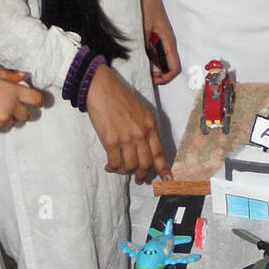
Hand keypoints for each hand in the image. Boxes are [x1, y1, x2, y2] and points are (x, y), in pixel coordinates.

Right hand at [0, 66, 41, 134]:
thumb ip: (10, 76)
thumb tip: (24, 76)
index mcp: (12, 91)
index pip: (37, 99)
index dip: (38, 99)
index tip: (35, 100)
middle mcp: (9, 107)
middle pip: (28, 114)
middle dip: (22, 109)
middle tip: (11, 102)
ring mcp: (1, 120)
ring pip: (15, 122)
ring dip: (10, 116)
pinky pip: (2, 127)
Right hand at [84, 64, 169, 182]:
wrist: (102, 88)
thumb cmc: (120, 98)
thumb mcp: (141, 112)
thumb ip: (145, 129)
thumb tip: (145, 148)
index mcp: (150, 126)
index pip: (159, 152)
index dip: (163, 168)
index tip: (167, 179)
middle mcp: (141, 133)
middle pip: (146, 163)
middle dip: (142, 175)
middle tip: (138, 179)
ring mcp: (127, 138)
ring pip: (130, 166)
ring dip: (124, 171)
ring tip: (119, 169)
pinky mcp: (111, 141)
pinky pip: (115, 162)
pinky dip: (112, 168)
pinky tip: (109, 166)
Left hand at [135, 0, 180, 84]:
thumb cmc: (145, 3)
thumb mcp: (142, 26)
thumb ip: (142, 45)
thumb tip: (139, 63)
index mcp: (167, 40)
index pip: (174, 68)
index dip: (164, 78)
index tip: (151, 79)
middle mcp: (165, 40)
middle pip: (166, 65)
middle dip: (156, 74)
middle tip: (141, 74)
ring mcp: (158, 36)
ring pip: (158, 58)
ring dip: (150, 65)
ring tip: (135, 65)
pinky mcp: (151, 31)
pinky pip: (151, 49)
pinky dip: (144, 55)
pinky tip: (132, 53)